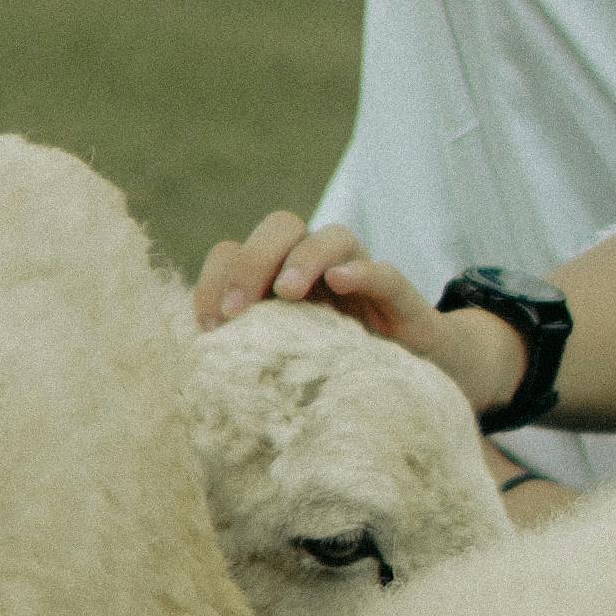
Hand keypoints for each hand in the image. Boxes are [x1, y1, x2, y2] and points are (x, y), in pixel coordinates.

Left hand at [193, 216, 531, 422]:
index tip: (208, 329)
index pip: (235, 252)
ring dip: (303, 258)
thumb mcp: (288, 369)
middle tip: (238, 313)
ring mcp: (360, 276)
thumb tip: (194, 380)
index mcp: (278, 282)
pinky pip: (383, 271)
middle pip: (280, 228)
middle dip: (252, 262)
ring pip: (331, 236)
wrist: (422, 387)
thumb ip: (251, 360)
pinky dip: (362, 271)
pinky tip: (342, 282)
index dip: (216, 279)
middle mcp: (318, 268)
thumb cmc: (339, 377)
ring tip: (288, 292)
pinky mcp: (400, 299)